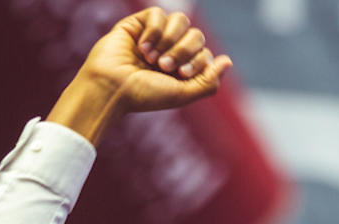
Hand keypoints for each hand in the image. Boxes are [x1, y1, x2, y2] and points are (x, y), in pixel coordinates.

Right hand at [48, 7, 233, 144]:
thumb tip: (227, 61)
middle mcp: (170, 50)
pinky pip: (159, 13)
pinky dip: (154, 30)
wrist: (110, 88)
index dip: (198, 61)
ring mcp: (156, 36)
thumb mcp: (182, 95)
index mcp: (182, 67)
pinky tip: (142, 46)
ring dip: (170, 39)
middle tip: (164, 67)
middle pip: (196, 35)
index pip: (205, 53)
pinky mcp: (139, 24)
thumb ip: (208, 81)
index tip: (180, 74)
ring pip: (181, 20)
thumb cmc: (143, 95)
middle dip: (183, 51)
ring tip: (152, 57)